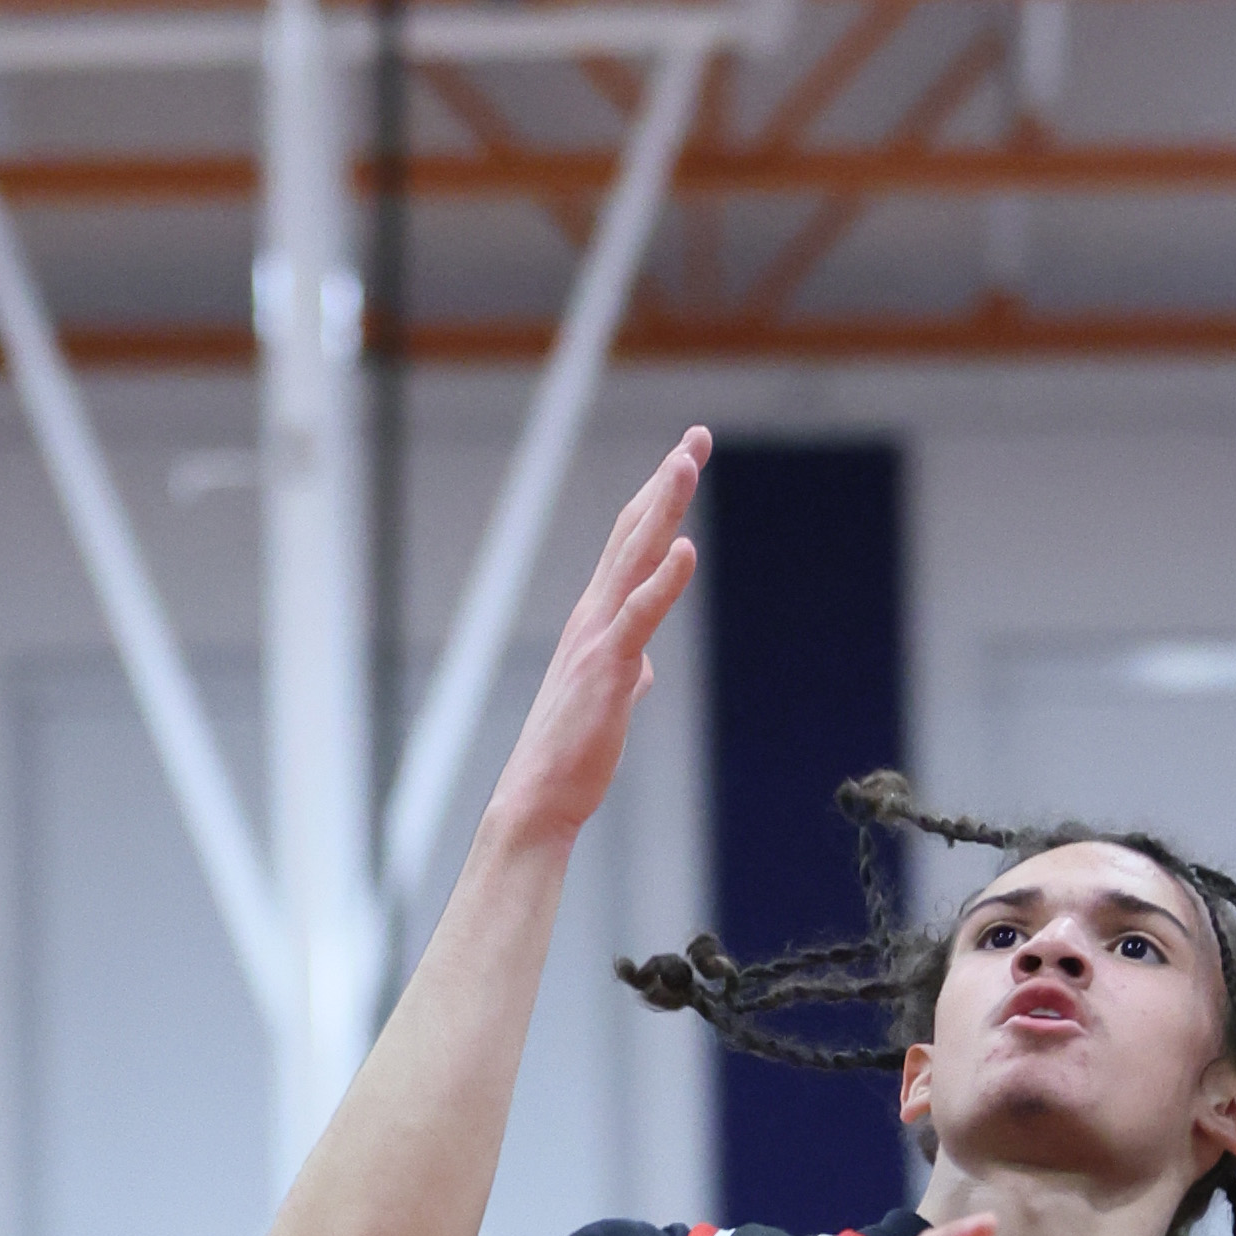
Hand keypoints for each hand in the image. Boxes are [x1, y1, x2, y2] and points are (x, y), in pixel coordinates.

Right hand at [486, 428, 710, 846]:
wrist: (541, 797)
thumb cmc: (572, 754)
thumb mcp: (609, 701)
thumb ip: (628, 673)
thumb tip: (644, 666)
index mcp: (597, 619)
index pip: (631, 546)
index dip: (658, 501)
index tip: (684, 459)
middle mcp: (593, 614)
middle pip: (633, 533)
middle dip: (666, 483)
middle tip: (695, 438)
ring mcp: (598, 637)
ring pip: (634, 558)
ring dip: (662, 507)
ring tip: (685, 462)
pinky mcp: (608, 668)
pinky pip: (638, 616)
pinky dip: (663, 581)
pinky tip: (685, 549)